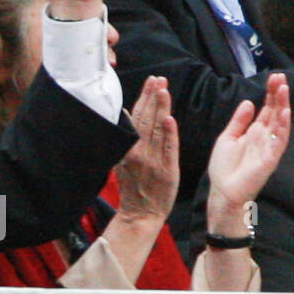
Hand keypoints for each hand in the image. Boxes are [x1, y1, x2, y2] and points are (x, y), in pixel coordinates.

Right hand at [114, 76, 178, 221]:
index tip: (151, 81)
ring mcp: (152, 161)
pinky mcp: (166, 171)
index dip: (144, 98)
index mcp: (128, 149)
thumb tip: (129, 116)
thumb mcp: (123, 161)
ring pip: (156, 130)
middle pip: (146, 119)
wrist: (140, 214)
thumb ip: (128, 139)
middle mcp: (138, 152)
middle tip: (158, 79)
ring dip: (160, 108)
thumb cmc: (134, 187)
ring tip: (164, 90)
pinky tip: (170, 119)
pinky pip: (168, 149)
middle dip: (152, 97)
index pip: (136, 117)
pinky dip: (169, 134)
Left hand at [206, 73, 289, 216]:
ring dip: (283, 106)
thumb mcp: (228, 137)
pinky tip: (284, 112)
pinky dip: (283, 126)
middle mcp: (264, 137)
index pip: (266, 108)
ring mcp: (269, 147)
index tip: (273, 76)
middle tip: (280, 76)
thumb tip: (249, 101)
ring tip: (283, 89)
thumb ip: (239, 121)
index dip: (270, 93)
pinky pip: (280, 140)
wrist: (222, 191)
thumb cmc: (224, 168)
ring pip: (280, 123)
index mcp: (254, 132)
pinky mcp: (270, 159)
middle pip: (275, 111)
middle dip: (278, 94)